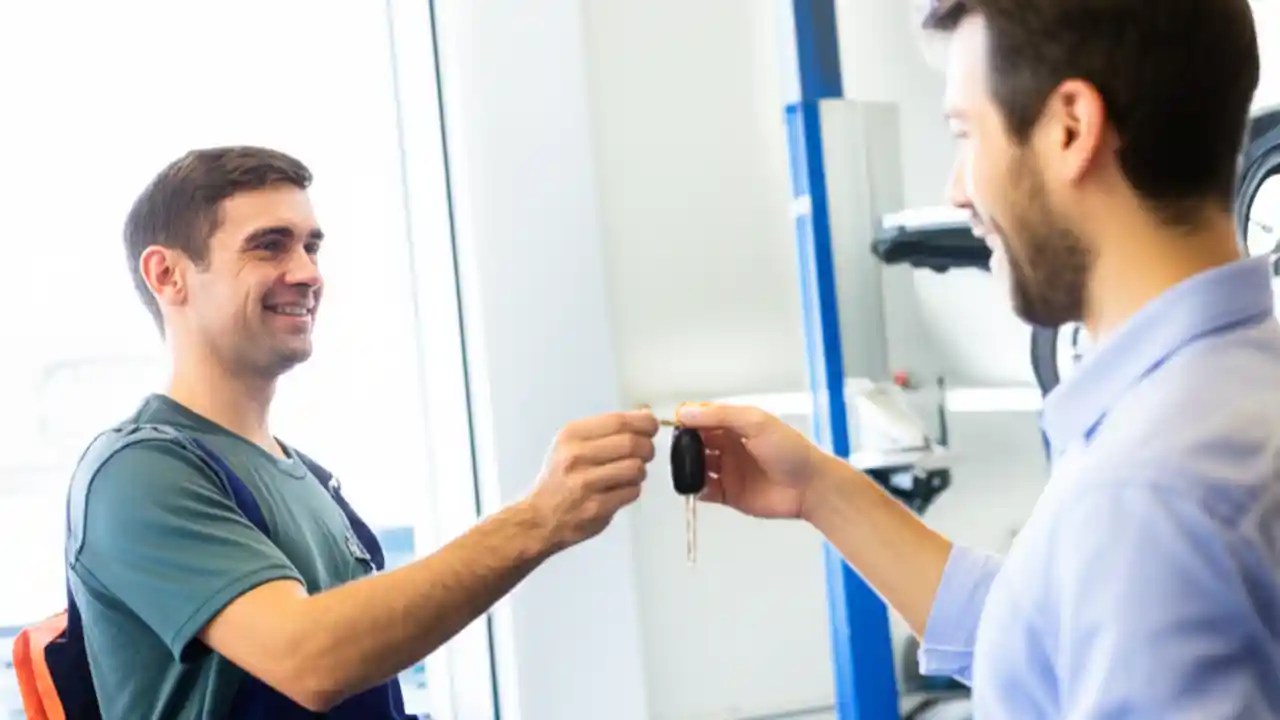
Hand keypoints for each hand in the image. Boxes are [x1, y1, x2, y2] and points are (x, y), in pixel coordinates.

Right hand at [526, 410, 658, 550]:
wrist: (540, 517)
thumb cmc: (561, 479)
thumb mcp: (572, 444)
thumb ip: (607, 430)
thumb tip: (644, 415)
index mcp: (571, 435)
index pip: (618, 421)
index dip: (644, 422)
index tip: (651, 425)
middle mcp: (576, 456)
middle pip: (631, 443)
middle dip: (647, 447)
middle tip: (646, 451)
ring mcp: (586, 483)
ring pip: (635, 468)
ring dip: (640, 470)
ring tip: (630, 473)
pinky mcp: (596, 507)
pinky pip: (631, 491)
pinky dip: (632, 489)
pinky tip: (620, 490)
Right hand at [675, 403, 838, 519]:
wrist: (810, 487)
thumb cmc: (789, 450)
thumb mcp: (755, 423)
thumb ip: (720, 416)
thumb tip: (686, 412)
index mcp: (736, 426)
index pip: (703, 419)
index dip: (688, 421)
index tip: (676, 425)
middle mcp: (729, 447)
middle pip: (697, 444)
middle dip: (685, 446)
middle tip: (678, 451)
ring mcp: (728, 472)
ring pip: (698, 468)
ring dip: (689, 468)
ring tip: (686, 470)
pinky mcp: (729, 495)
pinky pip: (705, 492)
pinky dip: (697, 490)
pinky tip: (697, 487)